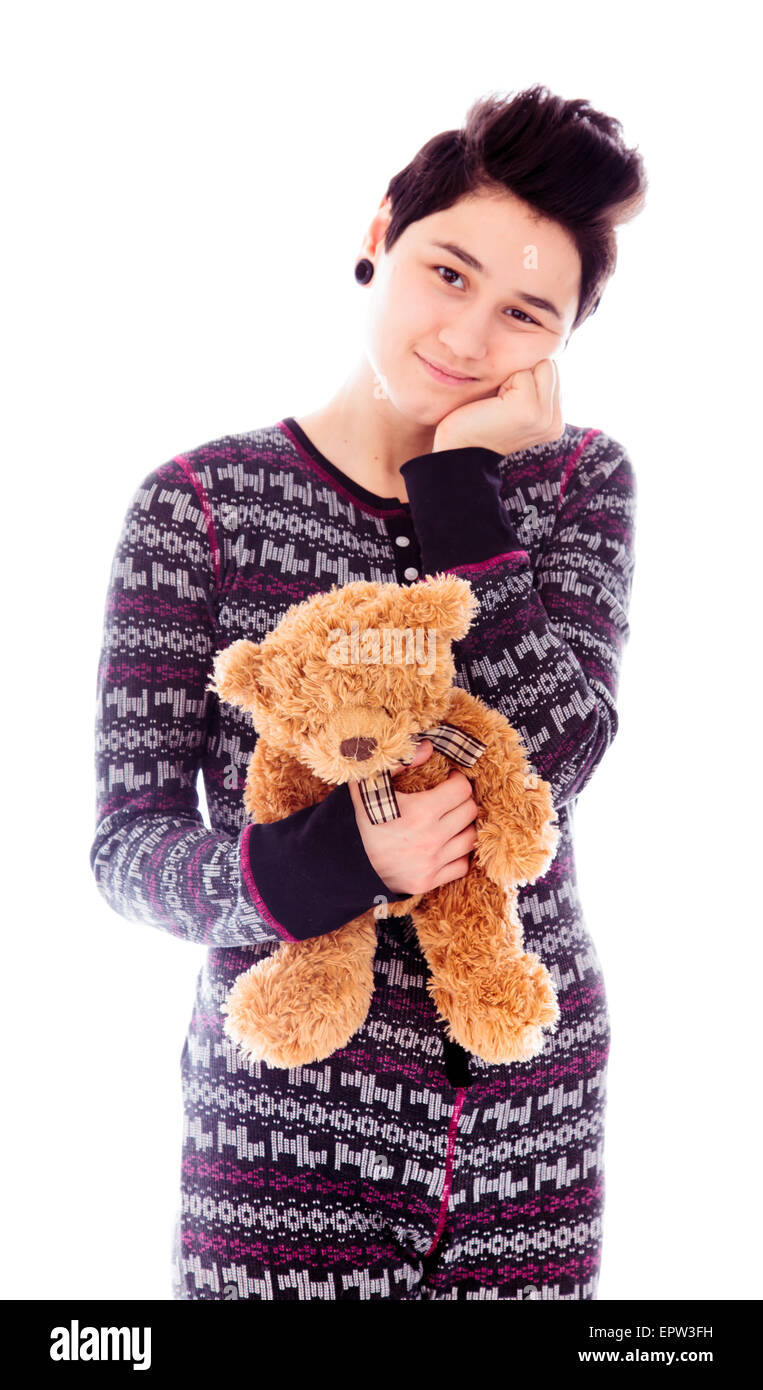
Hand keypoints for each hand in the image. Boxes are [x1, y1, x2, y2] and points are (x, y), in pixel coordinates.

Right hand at [347, 739, 479, 895]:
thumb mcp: (370, 784)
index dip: (458, 780)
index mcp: (420, 812)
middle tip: (450, 797)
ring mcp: (431, 863)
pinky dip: (458, 854)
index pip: (462, 790)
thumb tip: (428, 748)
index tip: (449, 779)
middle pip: (470, 812)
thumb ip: (399, 761)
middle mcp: (431, 839)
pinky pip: (462, 865)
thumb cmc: (360, 819)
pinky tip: (445, 844)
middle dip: (462, 800)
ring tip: (450, 820)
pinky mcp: (428, 881)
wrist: (343, 862)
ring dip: (463, 826)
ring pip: (470, 838)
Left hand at [432, 357, 562, 455]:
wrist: (457, 450)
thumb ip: (533, 384)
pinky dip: (504, 381)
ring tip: (498, 403)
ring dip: (515, 377)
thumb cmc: (478, 422)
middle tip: (500, 402)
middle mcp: (555, 423)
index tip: (506, 403)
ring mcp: (545, 418)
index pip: (552, 372)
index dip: (526, 377)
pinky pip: (522, 371)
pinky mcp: (529, 410)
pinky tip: (494, 405)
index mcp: (555, 422)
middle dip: (523, 374)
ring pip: (540, 364)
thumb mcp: (513, 403)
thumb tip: (541, 347)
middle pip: (550, 365)